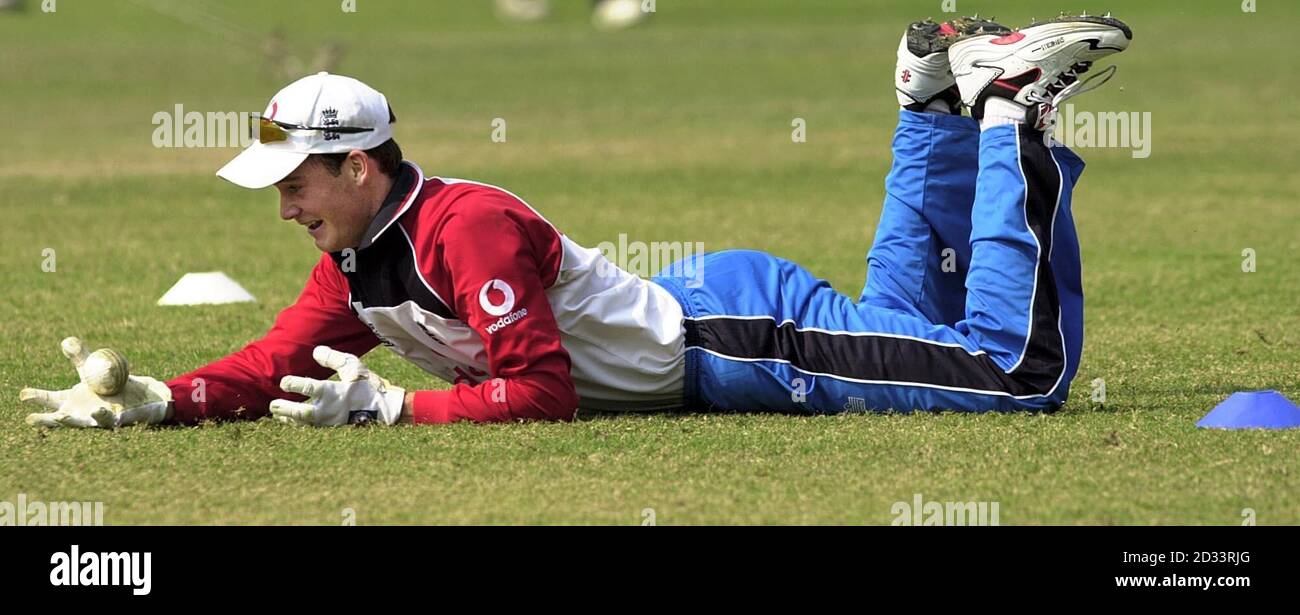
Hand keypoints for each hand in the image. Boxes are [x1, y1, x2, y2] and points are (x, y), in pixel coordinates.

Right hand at [19, 337, 171, 427]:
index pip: (50, 399)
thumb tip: (66, 342)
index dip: (36, 397)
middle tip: (29, 418)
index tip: (22, 395)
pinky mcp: (116, 420)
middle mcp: (81, 412)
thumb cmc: (115, 382)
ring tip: (61, 417)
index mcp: (72, 399)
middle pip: (59, 417)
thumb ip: (80, 356)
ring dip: (70, 420)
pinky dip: (101, 414)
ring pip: (80, 423)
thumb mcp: (94, 367)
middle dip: (44, 418)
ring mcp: (97, 418)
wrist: (146, 393)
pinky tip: (96, 409)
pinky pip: (107, 419)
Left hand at [270, 346, 404, 426]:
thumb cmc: (368, 386)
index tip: (284, 382)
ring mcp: (330, 421)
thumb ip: (333, 359)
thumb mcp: (353, 367)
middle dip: (286, 409)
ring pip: (305, 422)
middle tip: (273, 405)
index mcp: (334, 392)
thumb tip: (314, 352)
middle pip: (302, 412)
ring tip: (279, 414)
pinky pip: (312, 427)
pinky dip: (300, 424)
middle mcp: (330, 409)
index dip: (293, 384)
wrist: (386, 410)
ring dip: (290, 418)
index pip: (308, 387)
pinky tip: (294, 421)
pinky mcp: (333, 429)